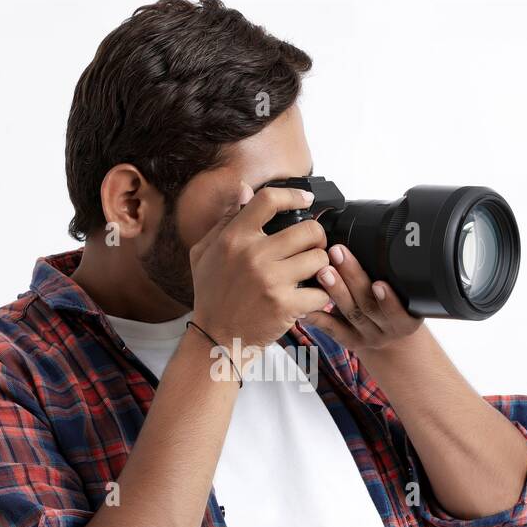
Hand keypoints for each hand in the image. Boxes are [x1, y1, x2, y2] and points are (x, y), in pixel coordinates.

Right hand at [188, 182, 332, 350]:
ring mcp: (270, 281)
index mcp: (233, 238)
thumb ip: (226, 219)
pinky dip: (320, 295)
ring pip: (319, 259)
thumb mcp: (205, 252)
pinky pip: (321, 291)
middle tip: (312, 246)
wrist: (215, 337)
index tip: (306, 199)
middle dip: (316, 237)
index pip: (268, 200)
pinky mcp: (285, 305)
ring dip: (320, 266)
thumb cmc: (211, 294)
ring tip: (311, 272)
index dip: (294, 196)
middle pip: (308, 229)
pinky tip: (310, 296)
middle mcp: (253, 255)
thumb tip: (244, 189)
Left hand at [301, 244, 423, 355]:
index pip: (400, 311)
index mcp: (406, 318)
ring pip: (351, 314)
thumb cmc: (396, 308)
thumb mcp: (405, 296)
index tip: (379, 283)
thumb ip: (392, 276)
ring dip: (336, 291)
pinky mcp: (350, 341)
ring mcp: (367, 337)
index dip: (389, 299)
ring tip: (323, 272)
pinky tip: (306, 305)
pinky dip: (318, 317)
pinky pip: (332, 330)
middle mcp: (387, 329)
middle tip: (338, 254)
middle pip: (369, 306)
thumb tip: (372, 237)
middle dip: (354, 278)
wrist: (392, 338)